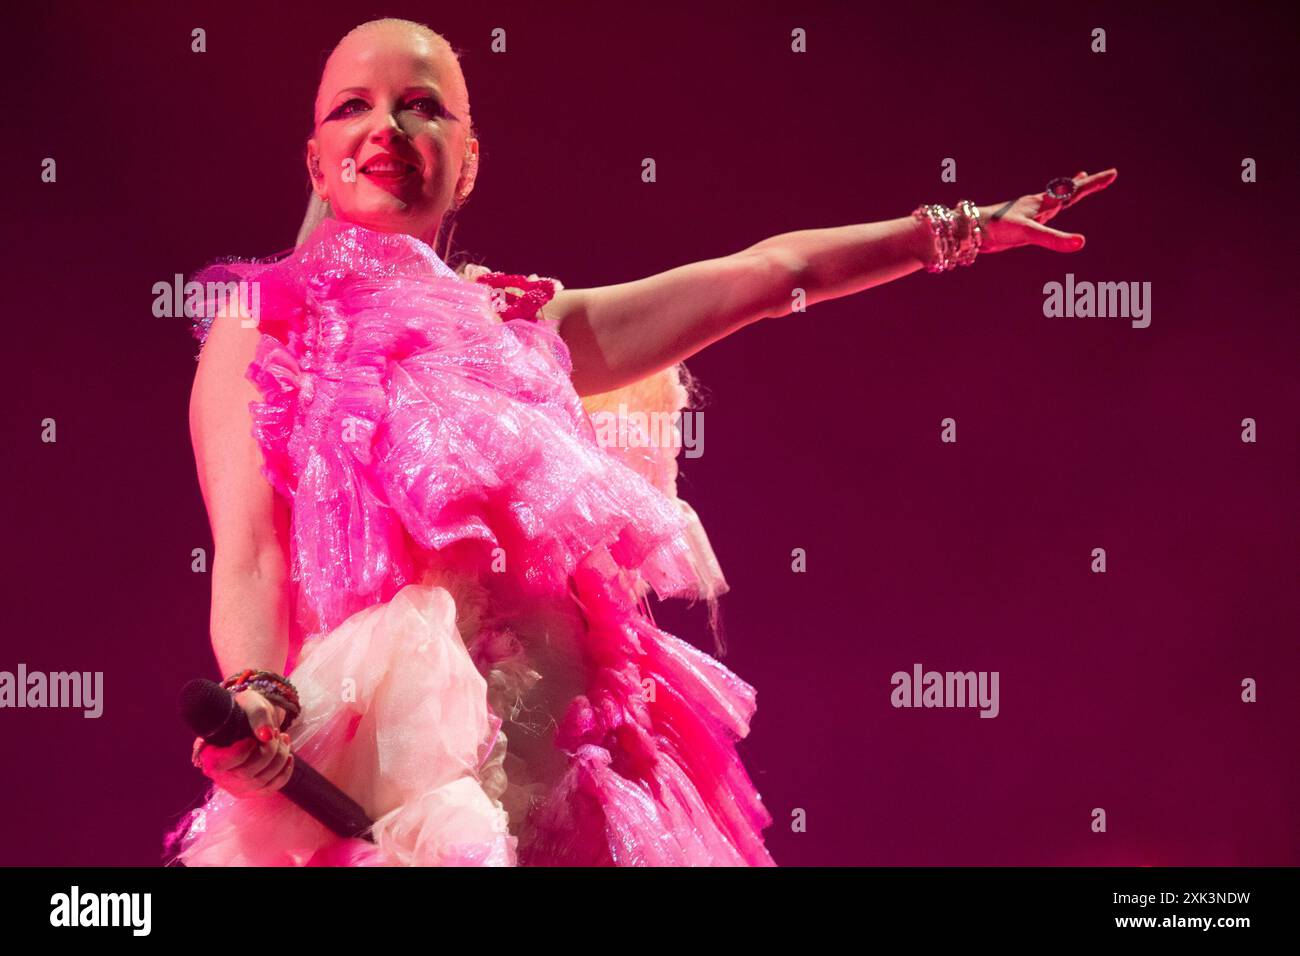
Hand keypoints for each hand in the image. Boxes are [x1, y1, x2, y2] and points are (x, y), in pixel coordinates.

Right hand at [190, 688, 293, 797]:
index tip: (251, 739)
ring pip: (262, 780)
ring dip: (280, 757)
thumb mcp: (251, 702)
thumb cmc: (248, 710)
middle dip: (268, 750)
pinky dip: (285, 771)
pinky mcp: (254, 790)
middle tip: (275, 733)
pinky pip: (272, 787)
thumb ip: (257, 715)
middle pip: (246, 772)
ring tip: (283, 738)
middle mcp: (220, 775)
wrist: (256, 720)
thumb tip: (266, 735)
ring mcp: (237, 785)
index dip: (239, 753)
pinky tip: (288, 755)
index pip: (219, 763)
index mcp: (209, 753)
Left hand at [977, 168, 1117, 254]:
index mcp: (1042, 203)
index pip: (1073, 191)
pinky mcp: (1020, 225)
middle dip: (1088, 185)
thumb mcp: (1028, 233)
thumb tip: (1081, 242)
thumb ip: (1054, 239)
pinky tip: (1048, 211)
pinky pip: (1043, 216)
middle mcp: (1038, 206)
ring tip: (1079, 182)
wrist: (970, 230)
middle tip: (1107, 174)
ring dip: (1069, 192)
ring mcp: (1029, 215)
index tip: (1112, 172)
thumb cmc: (997, 227)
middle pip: (1068, 192)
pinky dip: (1051, 209)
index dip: (1093, 183)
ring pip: (1055, 201)